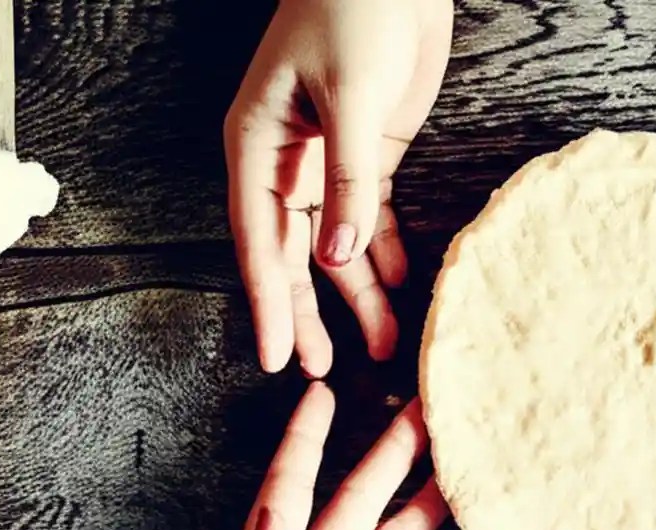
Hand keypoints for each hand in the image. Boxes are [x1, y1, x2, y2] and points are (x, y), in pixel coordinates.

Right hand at [225, 0, 453, 375]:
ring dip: (358, 294)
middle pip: (294, 254)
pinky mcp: (369, 154)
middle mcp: (287, 161)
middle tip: (322, 368)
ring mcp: (328, 160)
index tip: (275, 356)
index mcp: (258, 146)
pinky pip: (372, 216)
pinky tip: (398, 289)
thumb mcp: (348, 97)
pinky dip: (384, 254)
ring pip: (337, 244)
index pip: (258, 239)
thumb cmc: (354, 15)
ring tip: (381, 344)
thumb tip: (338, 256)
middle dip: (308, 312)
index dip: (268, 302)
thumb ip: (346, 178)